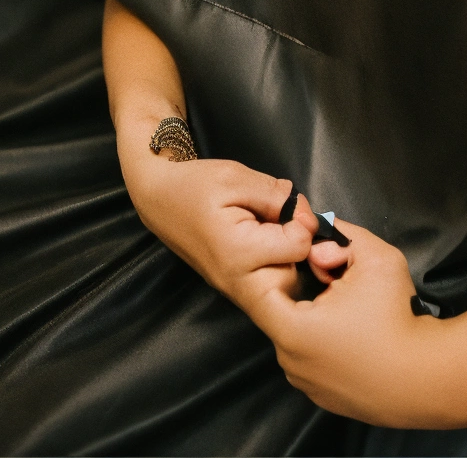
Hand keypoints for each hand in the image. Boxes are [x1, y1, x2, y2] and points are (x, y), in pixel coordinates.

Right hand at [122, 152, 310, 308]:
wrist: (159, 200)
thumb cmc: (194, 186)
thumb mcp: (237, 177)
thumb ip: (276, 196)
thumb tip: (307, 217)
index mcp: (238, 253)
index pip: (299, 246)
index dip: (303, 221)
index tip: (291, 207)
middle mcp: (236, 281)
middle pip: (296, 279)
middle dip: (302, 251)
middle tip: (290, 223)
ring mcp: (233, 289)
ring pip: (285, 288)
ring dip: (292, 260)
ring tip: (279, 231)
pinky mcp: (233, 287)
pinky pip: (270, 287)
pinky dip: (279, 266)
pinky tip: (271, 241)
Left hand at [250, 219, 443, 428]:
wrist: (423, 376)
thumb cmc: (396, 316)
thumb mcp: (374, 257)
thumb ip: (343, 235)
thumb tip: (323, 241)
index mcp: (291, 328)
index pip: (260, 289)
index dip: (280, 265)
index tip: (306, 257)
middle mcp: (290, 361)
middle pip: (284, 312)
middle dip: (307, 290)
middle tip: (341, 280)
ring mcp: (306, 384)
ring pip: (299, 338)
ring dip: (317, 318)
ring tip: (353, 310)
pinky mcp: (323, 398)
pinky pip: (313, 361)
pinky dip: (327, 345)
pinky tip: (357, 337)